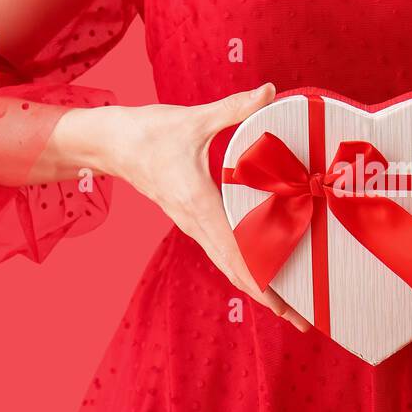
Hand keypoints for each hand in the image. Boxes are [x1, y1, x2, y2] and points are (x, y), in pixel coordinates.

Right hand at [99, 84, 310, 331]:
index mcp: (199, 204)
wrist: (109, 143)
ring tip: (290, 307)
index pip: (236, 251)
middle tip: (302, 320)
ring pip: (229, 265)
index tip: (285, 303)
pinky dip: (245, 268)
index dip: (261, 279)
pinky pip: (223, 251)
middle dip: (269, 297)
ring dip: (258, 287)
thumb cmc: (148, 132)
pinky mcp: (193, 219)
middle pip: (236, 271)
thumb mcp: (194, 119)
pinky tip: (264, 273)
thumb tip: (269, 91)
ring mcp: (194, 224)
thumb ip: (235, 108)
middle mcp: (196, 222)